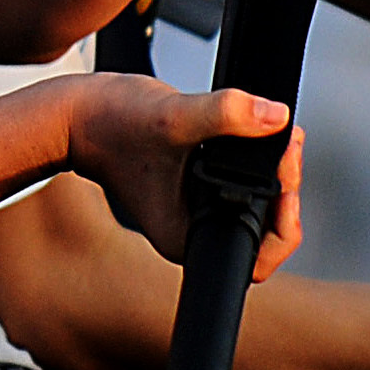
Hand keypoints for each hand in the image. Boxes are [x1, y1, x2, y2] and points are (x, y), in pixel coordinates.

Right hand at [62, 75, 297, 267]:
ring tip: (281, 133)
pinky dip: (260, 159)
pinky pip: (245, 183)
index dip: (284, 217)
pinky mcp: (199, 187)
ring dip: (276, 169)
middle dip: (286, 184)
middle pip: (267, 229)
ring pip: (258, 204)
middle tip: (288, 141)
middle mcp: (194, 231)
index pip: (259, 255)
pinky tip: (262, 129)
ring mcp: (197, 210)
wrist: (81, 113)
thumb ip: (224, 115)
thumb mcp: (171, 117)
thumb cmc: (110, 126)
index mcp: (186, 239)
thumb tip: (275, 117)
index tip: (284, 170)